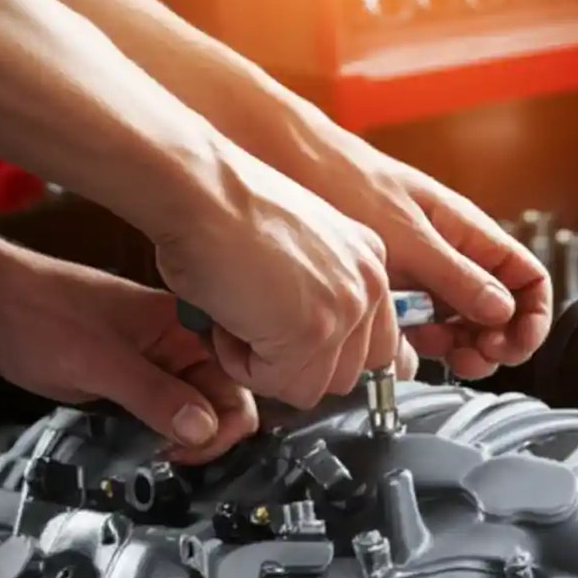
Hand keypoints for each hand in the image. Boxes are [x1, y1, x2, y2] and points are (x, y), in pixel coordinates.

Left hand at [0, 232, 257, 463]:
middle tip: (164, 454)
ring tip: (150, 450)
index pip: (236, 384)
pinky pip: (157, 407)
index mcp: (180, 324)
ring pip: (188, 407)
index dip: (221, 424)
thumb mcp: (97, 362)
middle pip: (219, 400)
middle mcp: (174, 339)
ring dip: (178, 435)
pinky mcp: (125, 373)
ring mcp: (150, 356)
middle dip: (203, 435)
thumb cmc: (32, 313)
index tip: (185, 448)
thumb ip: (154, 396)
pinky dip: (153, 429)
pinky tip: (136, 441)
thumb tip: (205, 429)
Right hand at [154, 141, 418, 408]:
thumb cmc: (224, 210)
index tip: (292, 351)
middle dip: (293, 366)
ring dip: (266, 366)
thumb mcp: (295, 251)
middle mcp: (369, 283)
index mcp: (369, 261)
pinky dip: (241, 365)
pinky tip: (226, 321)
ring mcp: (347, 308)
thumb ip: (319, 295)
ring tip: (237, 317)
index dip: (327, 359)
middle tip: (252, 323)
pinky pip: (277, 384)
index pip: (378, 350)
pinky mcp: (313, 332)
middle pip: (347, 376)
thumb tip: (312, 350)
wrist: (199, 189)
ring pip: (312, 387)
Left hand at [268, 122, 552, 378]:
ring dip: (457, 346)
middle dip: (493, 341)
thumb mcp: (408, 236)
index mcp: (470, 234)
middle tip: (470, 359)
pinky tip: (403, 344)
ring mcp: (425, 274)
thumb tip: (501, 311)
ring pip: (461, 323)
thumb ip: (456, 276)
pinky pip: (421, 324)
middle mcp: (454, 256)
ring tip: (435, 351)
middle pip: (499, 311)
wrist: (295, 169)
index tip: (513, 345)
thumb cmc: (351, 184)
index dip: (530, 317)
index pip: (528, 280)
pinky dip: (420, 341)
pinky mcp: (395, 289)